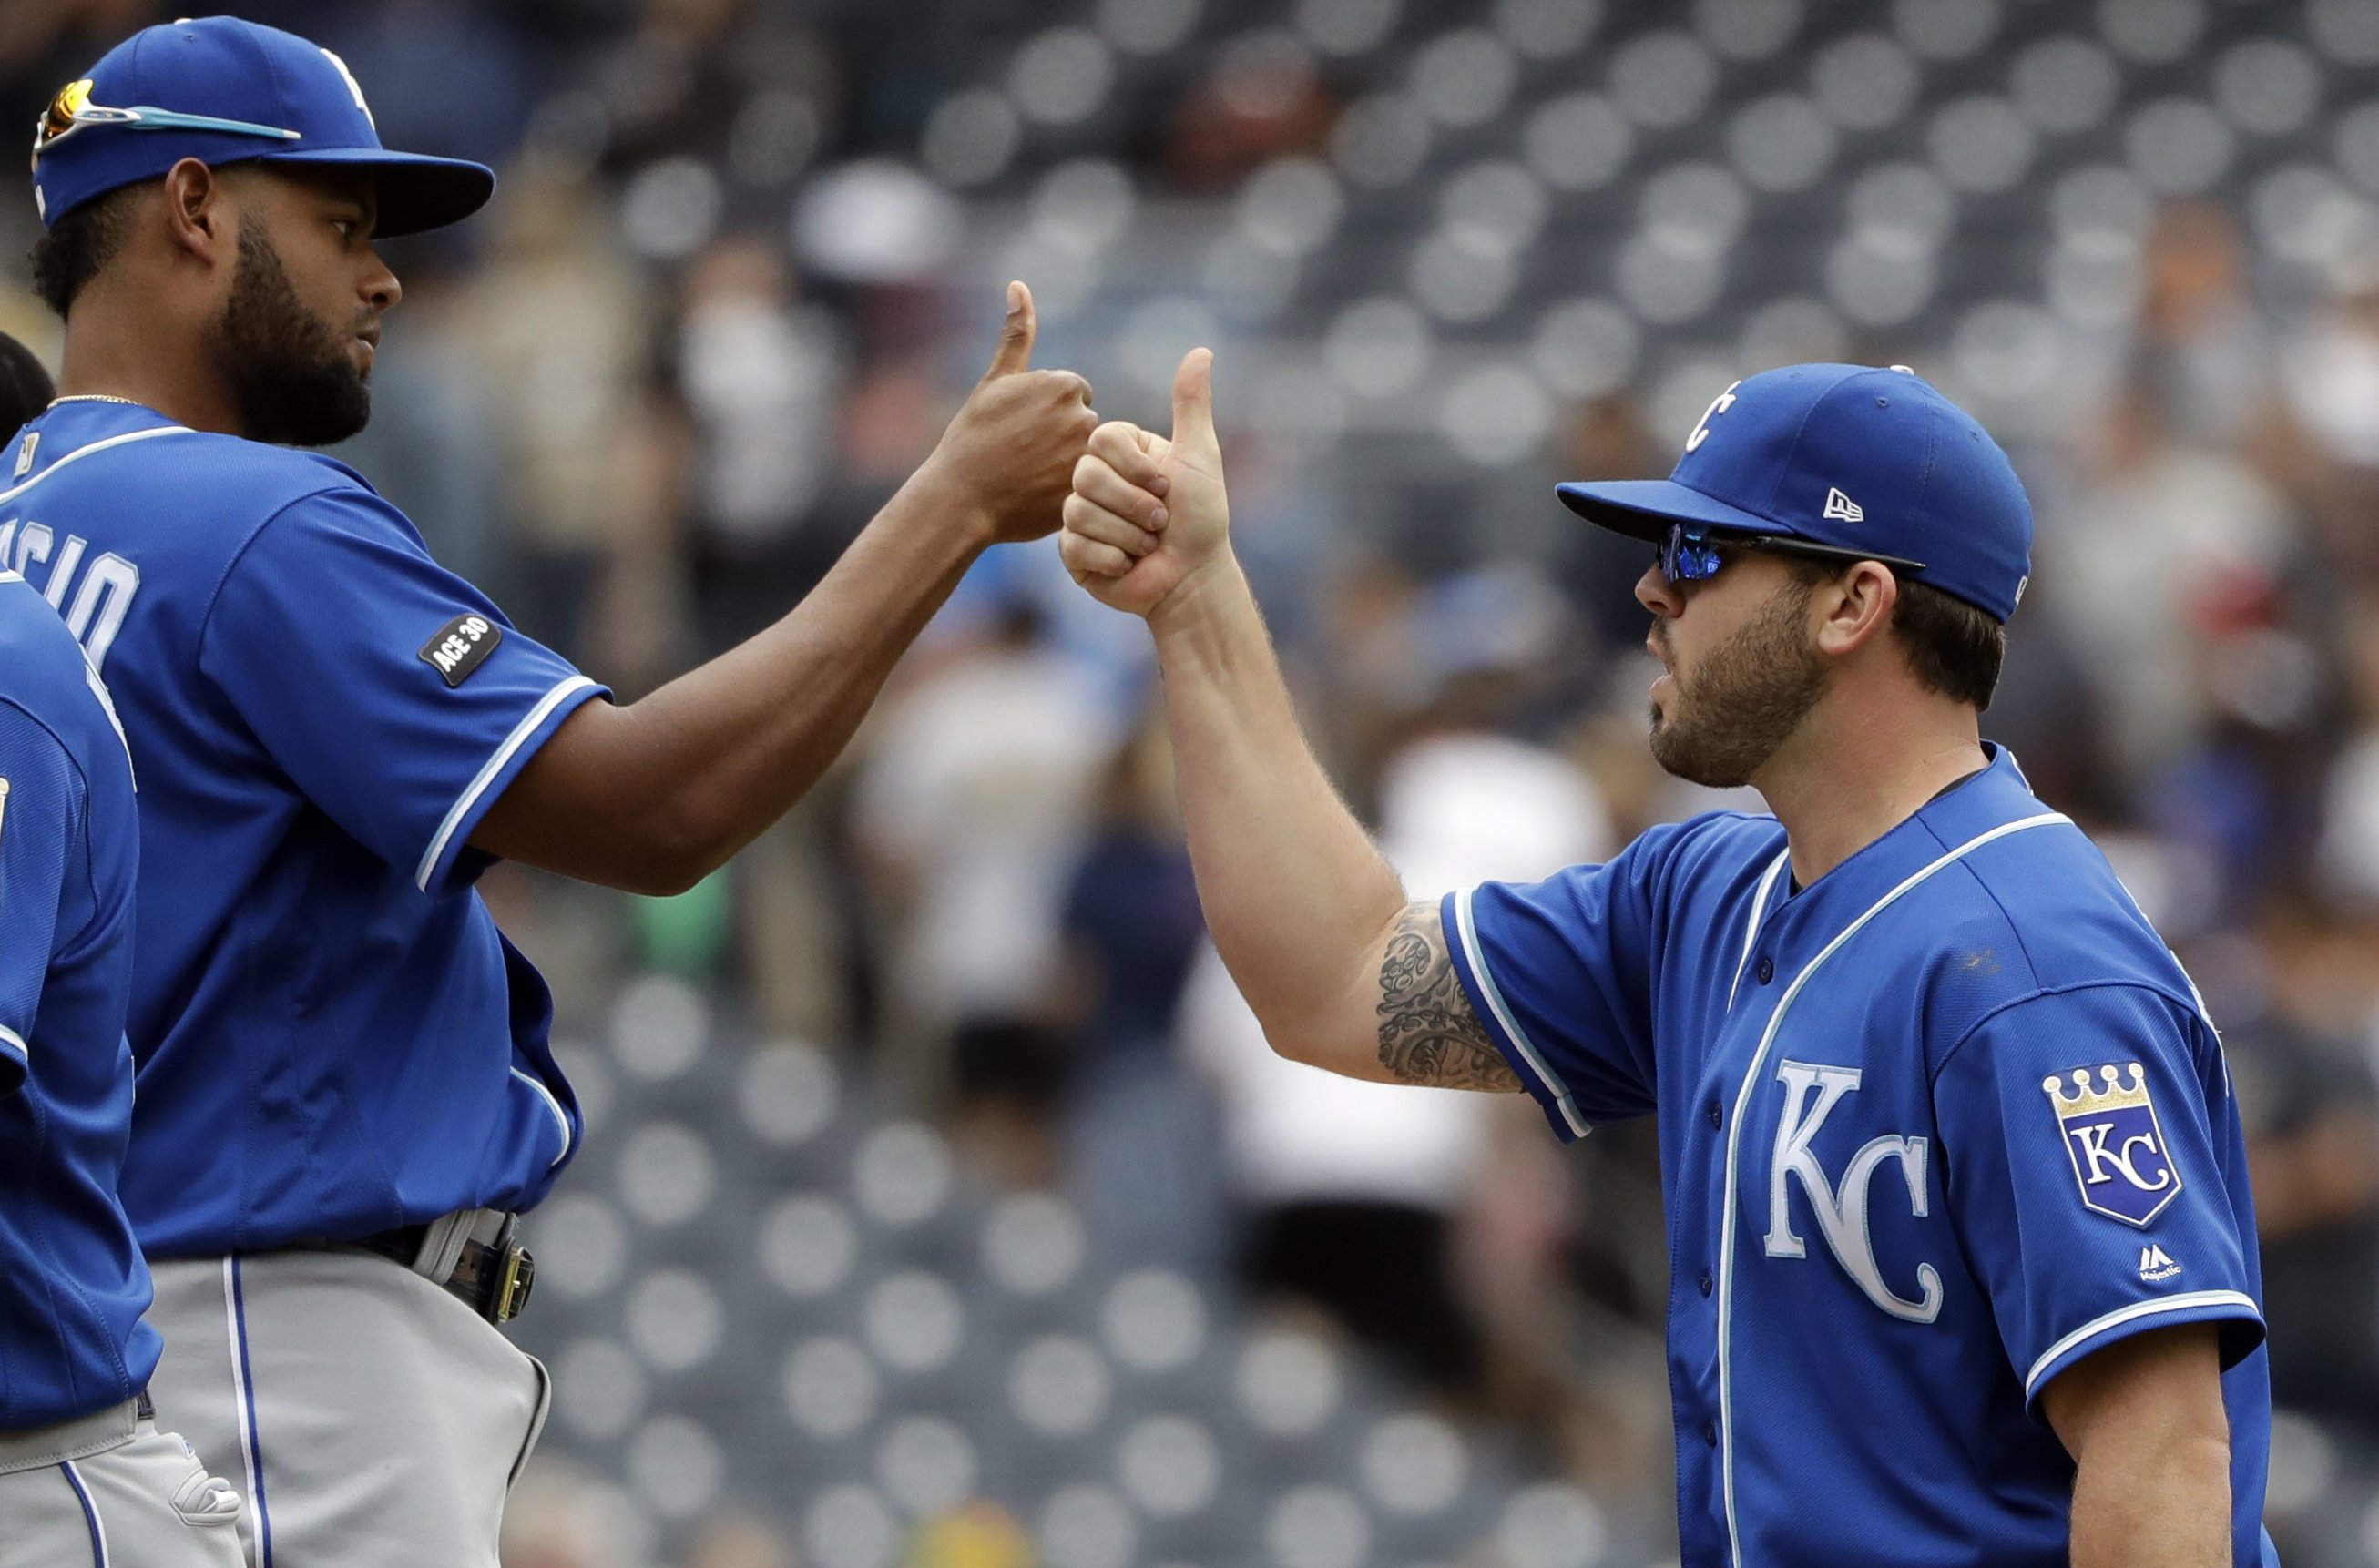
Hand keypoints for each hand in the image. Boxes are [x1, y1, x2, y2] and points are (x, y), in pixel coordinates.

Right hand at [919, 282, 1098, 545]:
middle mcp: (1082, 416)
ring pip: (1087, 453)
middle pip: (1083, 422)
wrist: (961, 498)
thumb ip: (1016, 335)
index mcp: (1064, 385)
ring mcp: (1085, 455)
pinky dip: (1067, 487)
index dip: (1047, 412)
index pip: (1073, 394)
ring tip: (1031, 475)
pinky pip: (1087, 484)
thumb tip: (1019, 285)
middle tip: (1026, 454)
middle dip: (1060, 435)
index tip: (1023, 427)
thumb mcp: (995, 382)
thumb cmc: (973, 438)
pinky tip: (1040, 494)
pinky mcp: (1085, 490)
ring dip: (1066, 461)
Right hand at [1060, 347, 1226, 620]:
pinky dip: (1111, 559)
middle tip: (1160, 523)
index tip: (1166, 486)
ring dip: (1127, 536)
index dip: (1135, 468)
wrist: (1192, 578)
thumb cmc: (1201, 518)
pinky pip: (1075, 545)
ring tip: (1148, 547)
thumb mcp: (1199, 455)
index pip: (1101, 439)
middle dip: (1133, 506)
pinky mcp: (1072, 552)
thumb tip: (1201, 351)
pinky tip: (1129, 565)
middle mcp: (1094, 480)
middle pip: (1085, 475)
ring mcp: (1080, 516)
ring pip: (1079, 512)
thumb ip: (1191, 404)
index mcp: (1120, 453)